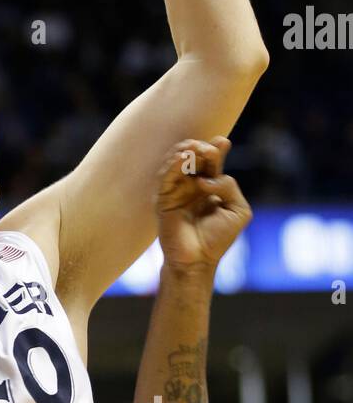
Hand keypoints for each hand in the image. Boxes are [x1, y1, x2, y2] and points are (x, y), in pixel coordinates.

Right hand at [155, 137, 251, 270]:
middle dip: (201, 148)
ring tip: (195, 148)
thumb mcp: (238, 210)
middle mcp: (192, 185)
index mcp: (210, 186)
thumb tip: (207, 178)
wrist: (198, 260)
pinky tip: (183, 158)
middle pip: (194, 157)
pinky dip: (173, 164)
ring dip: (185, 151)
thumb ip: (229, 187)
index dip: (216, 149)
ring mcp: (176, 191)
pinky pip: (165, 177)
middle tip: (210, 150)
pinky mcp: (163, 199)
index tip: (222, 142)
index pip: (212, 161)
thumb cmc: (219, 238)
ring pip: (176, 162)